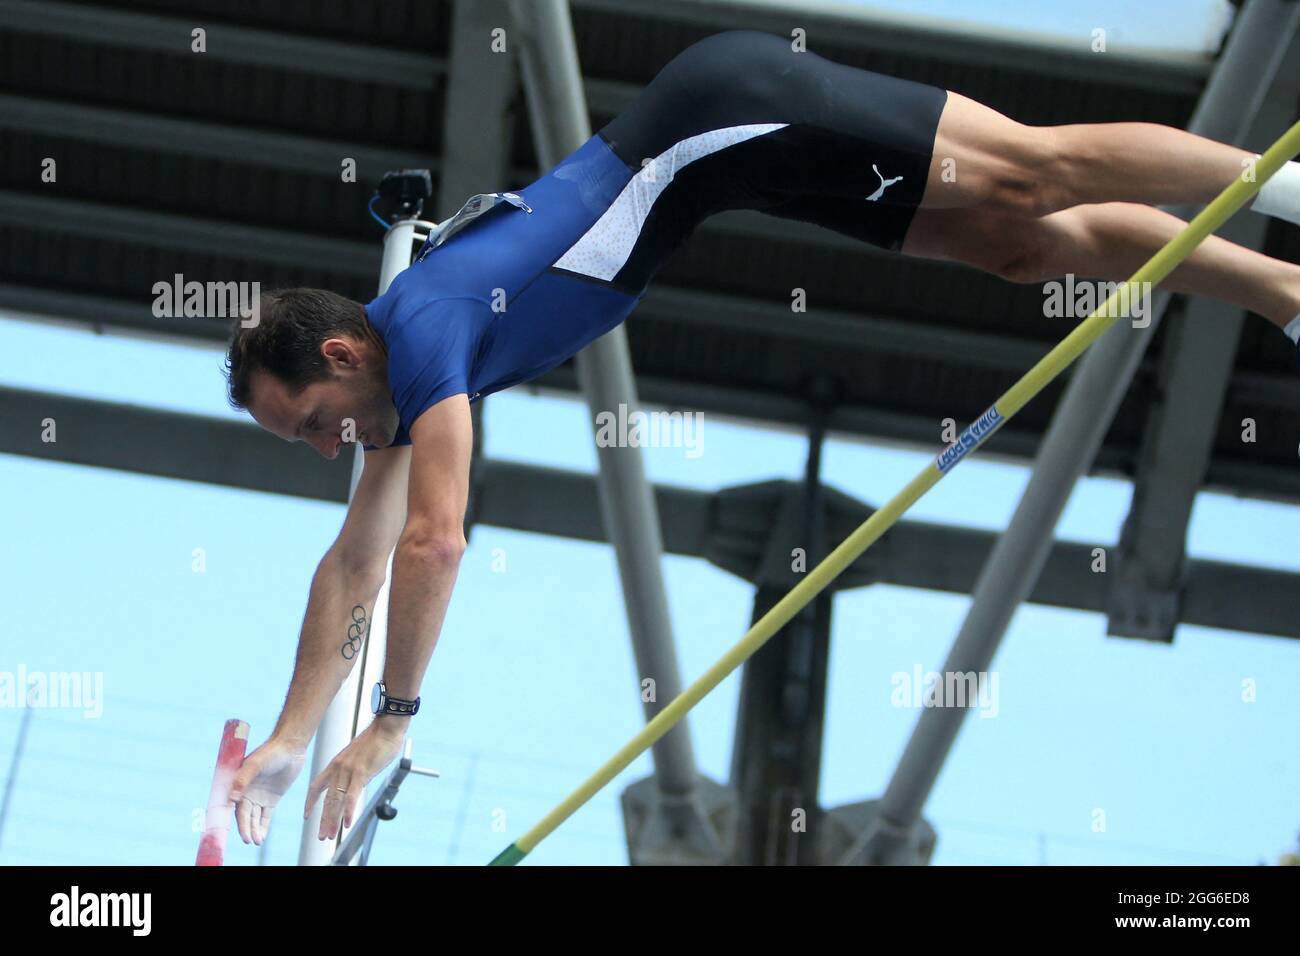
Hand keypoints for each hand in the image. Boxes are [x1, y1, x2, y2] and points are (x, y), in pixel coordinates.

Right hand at [229, 736, 306, 845]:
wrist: (291, 747)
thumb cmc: (271, 752)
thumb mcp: (256, 764)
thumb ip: (243, 779)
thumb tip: (232, 798)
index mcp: (239, 784)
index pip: (236, 807)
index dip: (237, 820)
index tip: (238, 832)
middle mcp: (246, 792)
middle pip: (245, 815)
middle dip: (246, 828)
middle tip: (249, 840)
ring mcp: (259, 796)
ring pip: (255, 817)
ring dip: (254, 830)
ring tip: (256, 841)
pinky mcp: (272, 799)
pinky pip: (266, 816)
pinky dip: (263, 826)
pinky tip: (261, 837)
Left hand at [304, 719, 406, 840]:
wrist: (386, 726)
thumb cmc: (377, 739)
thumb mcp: (359, 757)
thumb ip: (355, 771)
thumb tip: (356, 783)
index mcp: (336, 764)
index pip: (316, 786)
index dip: (310, 802)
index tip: (307, 815)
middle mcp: (338, 768)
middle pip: (326, 799)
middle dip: (323, 819)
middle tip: (321, 836)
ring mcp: (349, 771)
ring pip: (337, 800)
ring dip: (333, 820)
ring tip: (329, 835)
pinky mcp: (361, 772)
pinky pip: (353, 795)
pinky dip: (349, 811)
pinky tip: (348, 823)